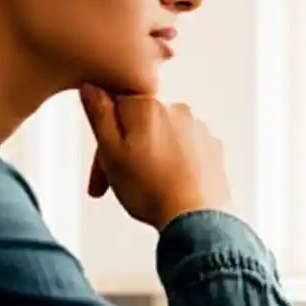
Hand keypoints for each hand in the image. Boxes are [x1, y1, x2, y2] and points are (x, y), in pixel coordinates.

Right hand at [79, 85, 232, 229]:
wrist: (197, 219)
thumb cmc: (151, 190)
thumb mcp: (111, 152)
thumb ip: (99, 114)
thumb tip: (91, 86)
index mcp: (148, 105)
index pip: (113, 105)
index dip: (102, 136)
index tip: (100, 167)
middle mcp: (178, 108)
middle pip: (138, 121)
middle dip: (123, 149)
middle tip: (112, 184)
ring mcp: (199, 127)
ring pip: (161, 135)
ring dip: (147, 156)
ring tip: (143, 187)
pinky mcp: (213, 147)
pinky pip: (183, 149)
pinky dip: (172, 163)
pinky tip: (166, 184)